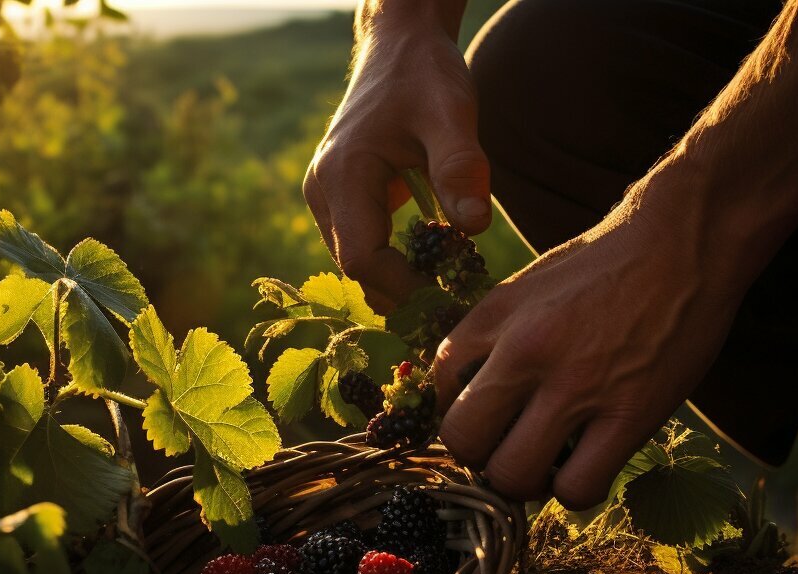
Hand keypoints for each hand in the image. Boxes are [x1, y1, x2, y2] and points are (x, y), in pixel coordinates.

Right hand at [304, 15, 489, 310]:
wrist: (399, 48)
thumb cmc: (424, 75)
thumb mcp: (450, 114)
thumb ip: (461, 168)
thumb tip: (474, 228)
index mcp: (342, 175)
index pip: (363, 259)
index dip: (405, 287)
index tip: (451, 298)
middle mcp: (323, 193)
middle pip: (357, 270)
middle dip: (404, 292)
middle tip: (457, 302)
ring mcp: (326, 200)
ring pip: (359, 265)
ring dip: (401, 281)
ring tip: (450, 282)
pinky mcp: (339, 202)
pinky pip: (364, 248)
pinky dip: (397, 263)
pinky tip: (434, 261)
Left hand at [432, 191, 759, 508]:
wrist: (684, 240)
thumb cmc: (605, 264)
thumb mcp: (528, 285)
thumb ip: (490, 335)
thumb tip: (463, 393)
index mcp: (494, 318)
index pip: (438, 389)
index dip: (457, 413)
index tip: (485, 416)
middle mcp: (524, 352)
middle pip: (462, 441)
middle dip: (479, 458)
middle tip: (507, 449)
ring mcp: (577, 385)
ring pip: (513, 475)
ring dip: (524, 483)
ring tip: (546, 463)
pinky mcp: (631, 413)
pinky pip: (579, 487)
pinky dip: (575, 490)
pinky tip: (586, 466)